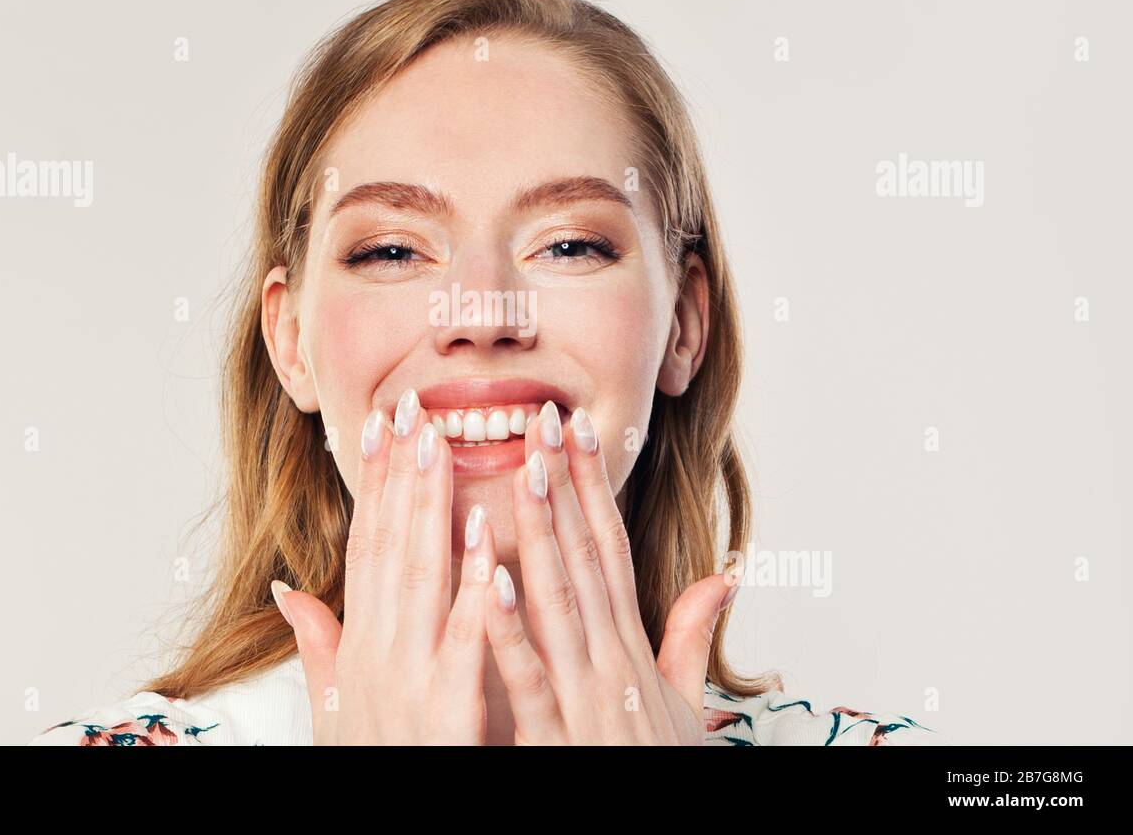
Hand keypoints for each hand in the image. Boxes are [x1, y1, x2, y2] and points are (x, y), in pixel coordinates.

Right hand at [273, 388, 497, 743]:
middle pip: (388, 548)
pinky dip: (472, 589)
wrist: (393, 825)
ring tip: (441, 446)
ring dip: (429, 510)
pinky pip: (461, 642)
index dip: (373, 485)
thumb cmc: (378, 762)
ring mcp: (408, 679)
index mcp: (359, 646)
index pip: (365, 547)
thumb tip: (287, 589)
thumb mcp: (336, 707)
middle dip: (399, 475)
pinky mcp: (445, 711)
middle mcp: (376, 653)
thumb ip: (318, 644)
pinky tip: (488, 541)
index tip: (380, 427)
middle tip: (411, 408)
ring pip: (419, 579)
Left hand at [484, 402, 739, 744]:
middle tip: (545, 420)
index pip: (612, 549)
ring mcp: (587, 696)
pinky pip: (531, 679)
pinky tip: (491, 583)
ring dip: (542, 536)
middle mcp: (612, 659)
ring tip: (524, 472)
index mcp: (631, 645)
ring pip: (560, 603)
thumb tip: (723, 578)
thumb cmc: (654, 766)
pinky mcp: (558, 736)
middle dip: (567, 486)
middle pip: (588, 559)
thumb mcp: (683, 702)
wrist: (661, 829)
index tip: (578, 432)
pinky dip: (511, 631)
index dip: (596, 487)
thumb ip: (692, 637)